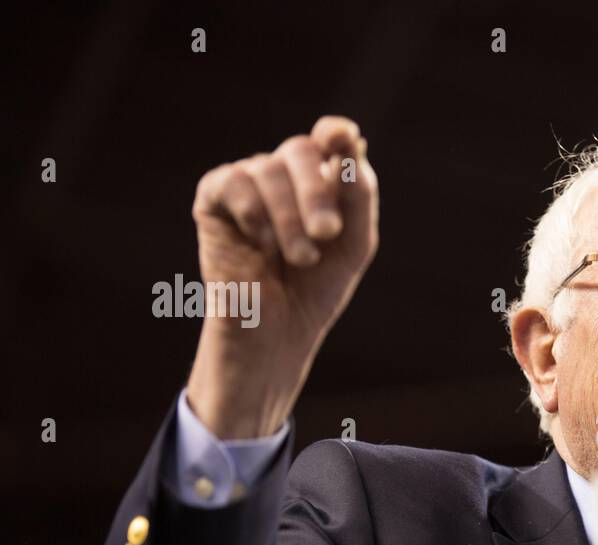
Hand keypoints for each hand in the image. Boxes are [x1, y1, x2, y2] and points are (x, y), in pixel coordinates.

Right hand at [185, 116, 378, 437]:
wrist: (277, 331)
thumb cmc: (316, 289)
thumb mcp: (353, 243)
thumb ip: (358, 193)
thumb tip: (351, 140)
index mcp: (320, 180)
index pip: (329, 141)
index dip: (335, 136)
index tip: (338, 135)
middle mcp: (283, 174)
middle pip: (301, 151)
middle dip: (317, 193)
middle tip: (327, 233)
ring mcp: (247, 183)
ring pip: (269, 169)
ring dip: (290, 219)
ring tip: (301, 259)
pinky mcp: (214, 199)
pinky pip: (233, 182)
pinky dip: (255, 214)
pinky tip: (262, 246)